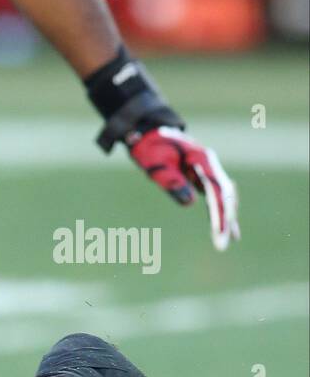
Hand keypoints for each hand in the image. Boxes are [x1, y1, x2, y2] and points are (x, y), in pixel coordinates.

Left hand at [128, 126, 238, 250]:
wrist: (148, 132)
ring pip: (223, 196)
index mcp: (202, 160)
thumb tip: (190, 203)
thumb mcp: (155, 164)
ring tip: (229, 240)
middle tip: (222, 245)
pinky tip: (224, 225)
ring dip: (226, 216)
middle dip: (225, 220)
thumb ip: (171, 181)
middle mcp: (210, 165)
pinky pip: (214, 195)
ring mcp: (207, 170)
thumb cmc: (150, 147)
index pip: (217, 192)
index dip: (220, 214)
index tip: (220, 233)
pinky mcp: (201, 176)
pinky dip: (219, 210)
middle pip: (224, 195)